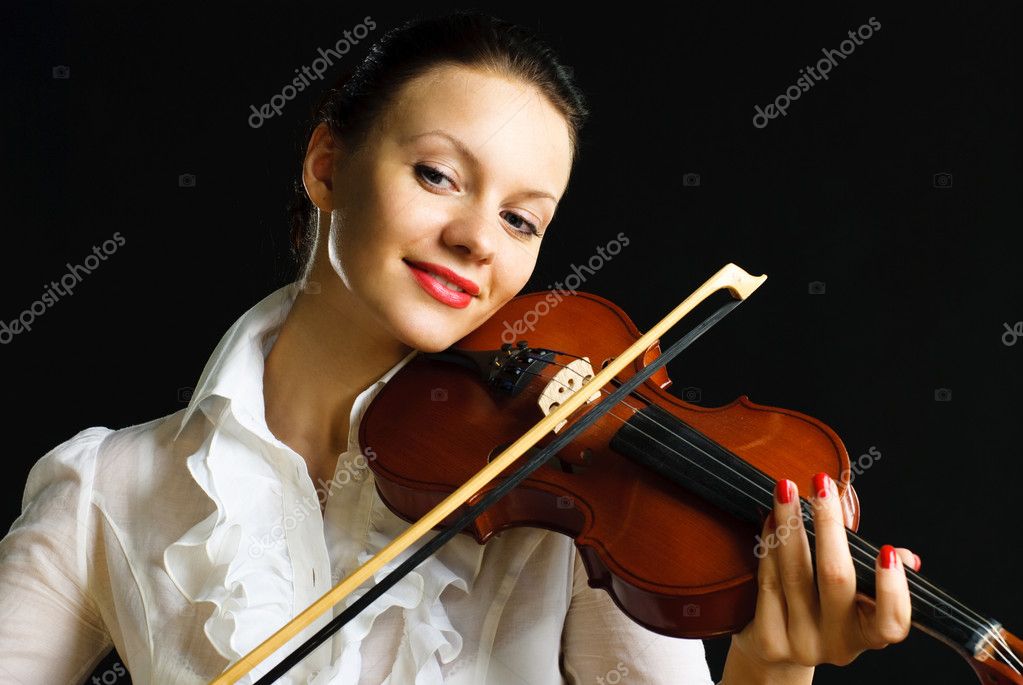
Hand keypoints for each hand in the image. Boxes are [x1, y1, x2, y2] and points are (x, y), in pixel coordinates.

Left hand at [732, 473, 919, 672]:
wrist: (776, 653)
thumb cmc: (824, 610)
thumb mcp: (858, 600)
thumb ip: (879, 577)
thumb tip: (903, 557)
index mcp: (870, 635)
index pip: (892, 622)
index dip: (893, 590)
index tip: (886, 550)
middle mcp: (839, 645)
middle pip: (836, 580)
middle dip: (829, 526)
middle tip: (821, 483)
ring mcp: (803, 644)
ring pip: (796, 575)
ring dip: (790, 524)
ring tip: (786, 490)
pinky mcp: (770, 640)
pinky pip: (769, 583)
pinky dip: (769, 548)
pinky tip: (770, 521)